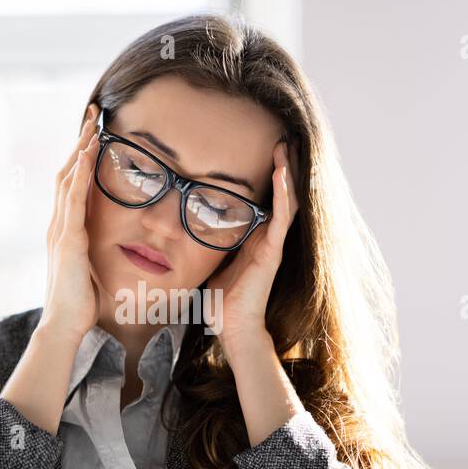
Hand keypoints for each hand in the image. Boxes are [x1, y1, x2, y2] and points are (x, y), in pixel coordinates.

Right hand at [39, 104, 101, 347]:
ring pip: (67, 179)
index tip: (93, 134)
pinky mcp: (68, 239)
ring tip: (93, 125)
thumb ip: (93, 251)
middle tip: (92, 116)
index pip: (70, 184)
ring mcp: (60, 230)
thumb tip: (106, 243)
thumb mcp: (89, 268)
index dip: (81, 158)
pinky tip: (89, 154)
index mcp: (64, 230)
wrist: (64, 324)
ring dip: (80, 149)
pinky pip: (73, 198)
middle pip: (65, 172)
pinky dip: (80, 173)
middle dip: (79, 142)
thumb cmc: (80, 302)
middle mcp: (58, 224)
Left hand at [206, 140, 299, 347]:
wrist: (231, 327)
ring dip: (286, 174)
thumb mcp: (209, 263)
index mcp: (254, 240)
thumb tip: (181, 231)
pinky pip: (281, 219)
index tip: (265, 153)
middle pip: (281, 196)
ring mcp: (272, 245)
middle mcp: (267, 239)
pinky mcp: (272, 253)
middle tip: (281, 141)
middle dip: (282, 168)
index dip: (268, 178)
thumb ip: (205, 245)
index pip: (266, 201)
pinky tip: (281, 175)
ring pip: (287, 202)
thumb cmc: (220, 302)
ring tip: (285, 148)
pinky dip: (283, 195)